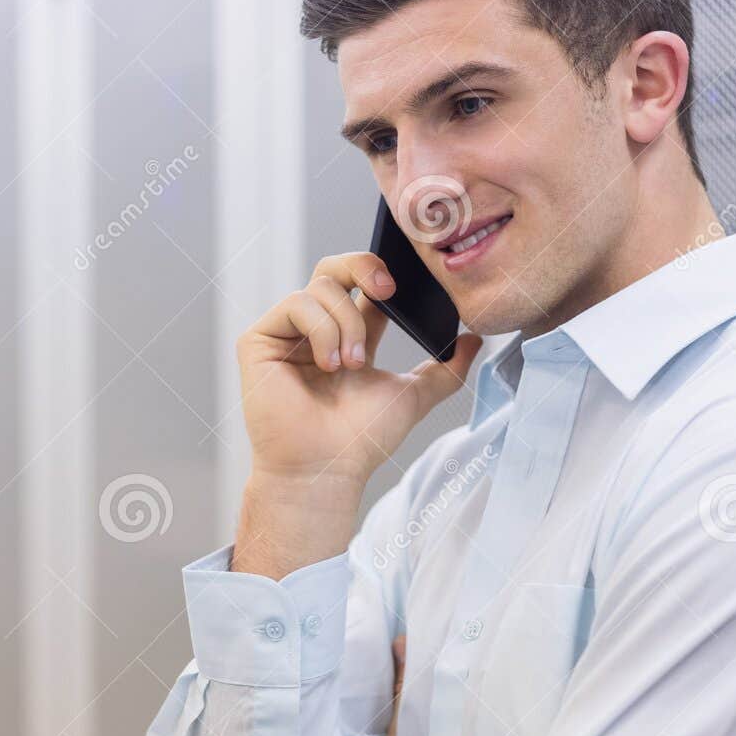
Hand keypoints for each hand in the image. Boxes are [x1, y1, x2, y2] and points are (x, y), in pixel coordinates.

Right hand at [237, 253, 482, 484]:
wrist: (326, 469)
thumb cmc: (361, 440)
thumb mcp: (414, 396)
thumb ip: (446, 368)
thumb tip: (476, 339)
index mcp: (347, 336)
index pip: (363, 286)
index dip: (383, 274)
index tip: (405, 284)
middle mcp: (315, 330)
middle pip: (333, 267)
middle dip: (363, 266)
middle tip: (387, 290)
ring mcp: (286, 333)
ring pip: (321, 288)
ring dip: (347, 323)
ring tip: (351, 365)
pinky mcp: (259, 340)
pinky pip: (295, 305)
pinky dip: (321, 331)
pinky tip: (328, 365)